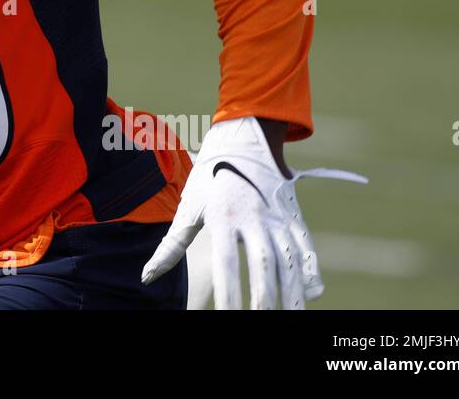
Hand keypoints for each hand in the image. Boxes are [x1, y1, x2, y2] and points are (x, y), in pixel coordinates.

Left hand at [142, 116, 365, 308]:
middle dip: (263, 296)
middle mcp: (252, 216)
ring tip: (290, 314)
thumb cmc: (208, 179)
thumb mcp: (187, 208)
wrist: (242, 141)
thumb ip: (170, 247)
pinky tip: (311, 294)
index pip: (226, 261)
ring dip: (292, 291)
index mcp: (222, 215)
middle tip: (261, 318)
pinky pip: (306, 246)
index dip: (228, 291)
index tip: (228, 314)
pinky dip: (311, 271)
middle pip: (262, 262)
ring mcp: (276, 216)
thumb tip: (147, 277)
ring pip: (288, 258)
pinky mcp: (293, 215)